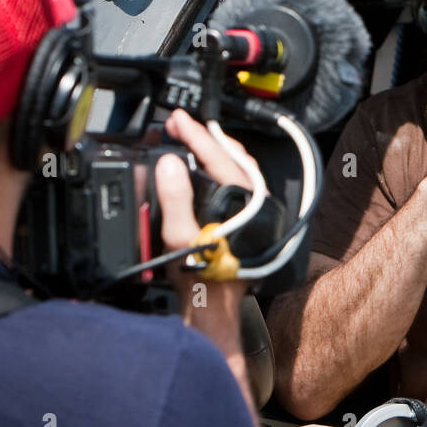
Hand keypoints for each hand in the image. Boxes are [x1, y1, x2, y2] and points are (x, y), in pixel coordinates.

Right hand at [155, 109, 252, 320]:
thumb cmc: (202, 279)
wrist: (217, 308)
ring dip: (217, 149)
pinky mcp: (252, 219)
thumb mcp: (180, 238)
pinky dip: (224, 167)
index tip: (177, 119)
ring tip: (195, 137)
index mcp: (241, 201)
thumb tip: (170, 163)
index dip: (193, 134)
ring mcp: (257, 210)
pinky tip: (210, 168)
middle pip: (233, 156)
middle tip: (181, 123)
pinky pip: (241, 182)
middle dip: (206, 136)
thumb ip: (175, 197)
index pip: (216, 155)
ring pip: (240, 167)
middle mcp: (256, 201)